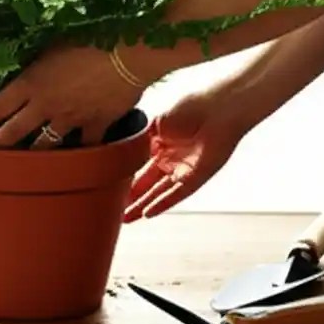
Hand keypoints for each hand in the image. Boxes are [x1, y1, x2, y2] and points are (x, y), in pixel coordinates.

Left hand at [0, 43, 150, 149]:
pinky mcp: (96, 125)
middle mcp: (46, 105)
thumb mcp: (55, 42)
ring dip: (36, 152)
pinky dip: (84, 150)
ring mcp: (71, 119)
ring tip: (28, 161)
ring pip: (47, 144)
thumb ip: (41, 59)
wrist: (128, 54)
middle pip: (15, 131)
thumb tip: (32, 62)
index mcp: (32, 83)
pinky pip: (87, 144)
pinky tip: (82, 155)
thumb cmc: (90, 38)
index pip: (0, 104)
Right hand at [122, 88, 248, 222]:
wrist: (218, 106)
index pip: (137, 165)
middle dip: (130, 197)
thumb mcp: (154, 122)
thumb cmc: (190, 106)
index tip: (105, 187)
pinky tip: (148, 213)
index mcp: (159, 143)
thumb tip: (115, 149)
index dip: (123, 177)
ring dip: (142, 206)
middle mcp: (170, 159)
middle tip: (112, 210)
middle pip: (146, 183)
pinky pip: (177, 194)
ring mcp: (183, 169)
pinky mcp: (196, 177)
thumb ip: (136, 138)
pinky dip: (162, 203)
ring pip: (158, 192)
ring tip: (125, 218)